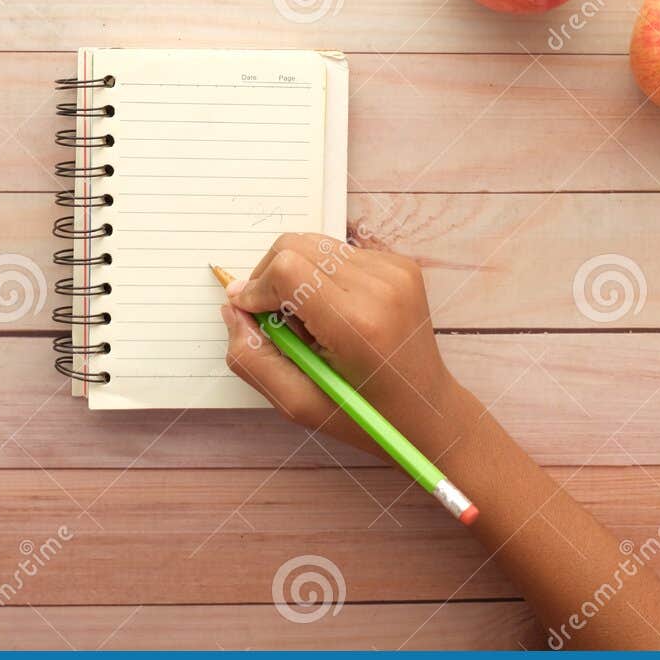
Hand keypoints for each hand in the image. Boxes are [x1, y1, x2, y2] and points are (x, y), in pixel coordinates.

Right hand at [220, 232, 459, 456]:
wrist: (427, 410)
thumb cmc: (365, 414)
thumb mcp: (298, 404)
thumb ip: (252, 358)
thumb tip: (232, 308)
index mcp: (357, 324)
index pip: (286, 268)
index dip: (257, 289)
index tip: (252, 316)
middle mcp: (380, 287)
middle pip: (294, 246)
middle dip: (270, 279)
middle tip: (279, 322)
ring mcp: (395, 271)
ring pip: (313, 244)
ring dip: (296, 276)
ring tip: (310, 320)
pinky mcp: (401, 265)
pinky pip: (338, 251)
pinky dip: (322, 275)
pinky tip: (333, 311)